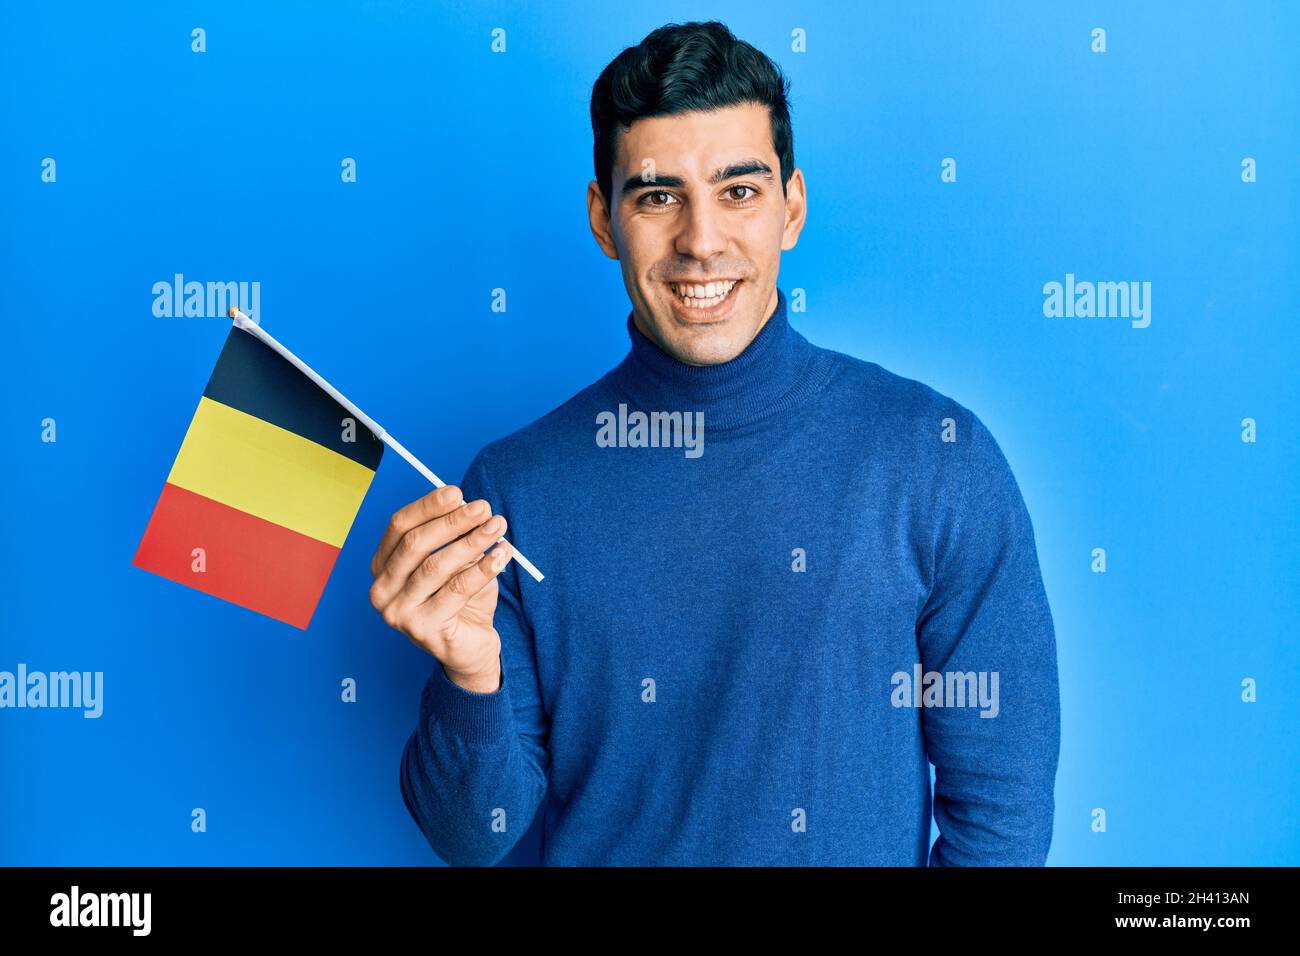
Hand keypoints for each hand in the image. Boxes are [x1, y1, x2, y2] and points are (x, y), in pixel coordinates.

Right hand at [369, 484, 511, 691]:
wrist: (470, 648)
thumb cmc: (461, 599)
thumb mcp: (457, 561)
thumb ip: (455, 536)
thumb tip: (468, 505)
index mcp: (383, 566)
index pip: (399, 526)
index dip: (428, 506)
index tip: (457, 492)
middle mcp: (382, 590)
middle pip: (415, 544)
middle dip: (453, 522)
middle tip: (484, 508)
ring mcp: (398, 613)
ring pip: (436, 566)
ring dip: (472, 542)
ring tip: (498, 527)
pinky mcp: (422, 629)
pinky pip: (456, 590)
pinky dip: (482, 569)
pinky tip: (501, 556)